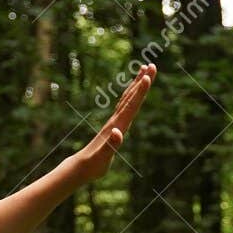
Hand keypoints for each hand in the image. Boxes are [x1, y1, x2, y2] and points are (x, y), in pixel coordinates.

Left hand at [70, 64, 155, 184]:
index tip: (147, 76)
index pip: (131, 105)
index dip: (140, 92)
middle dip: (141, 81)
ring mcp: (114, 122)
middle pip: (130, 97)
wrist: (81, 167)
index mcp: (116, 126)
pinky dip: (130, 96)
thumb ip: (111, 145)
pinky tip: (133, 93)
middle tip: (152, 65)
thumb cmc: (93, 164)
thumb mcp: (103, 157)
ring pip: (127, 98)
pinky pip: (124, 106)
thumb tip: (117, 132)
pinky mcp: (113, 126)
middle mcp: (115, 120)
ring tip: (143, 69)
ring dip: (136, 84)